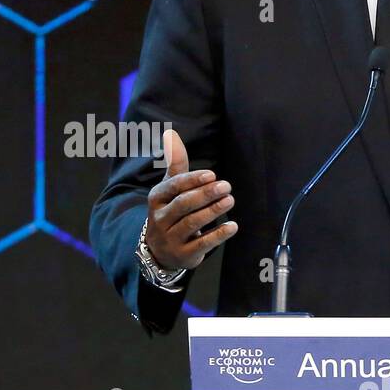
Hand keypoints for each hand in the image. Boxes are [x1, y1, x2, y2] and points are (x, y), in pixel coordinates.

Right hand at [145, 128, 237, 270]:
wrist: (160, 251)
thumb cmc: (170, 212)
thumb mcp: (170, 189)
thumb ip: (175, 164)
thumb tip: (171, 134)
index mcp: (156, 199)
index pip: (173, 187)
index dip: (192, 180)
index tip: (212, 175)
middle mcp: (160, 219)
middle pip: (183, 204)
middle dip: (205, 194)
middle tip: (226, 186)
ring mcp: (170, 239)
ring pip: (192, 223)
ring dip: (213, 211)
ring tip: (230, 200)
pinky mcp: (183, 254)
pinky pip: (201, 244)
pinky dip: (218, 235)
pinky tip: (233, 226)